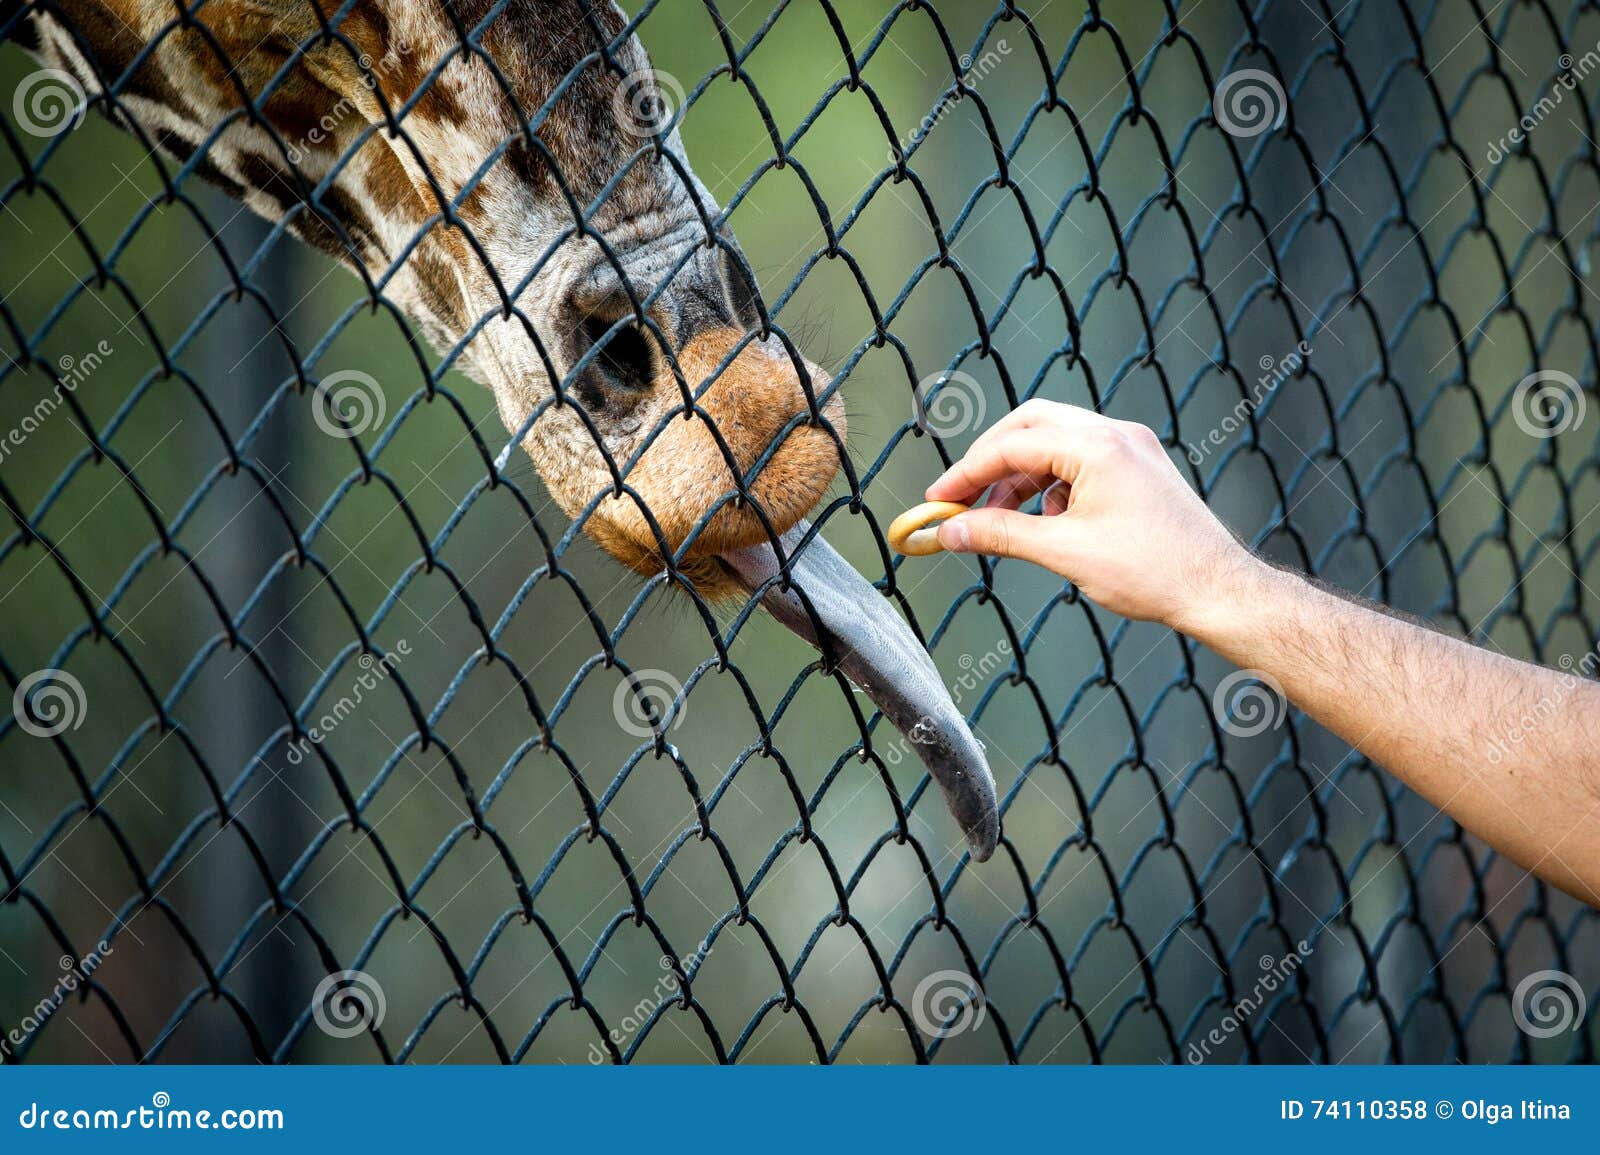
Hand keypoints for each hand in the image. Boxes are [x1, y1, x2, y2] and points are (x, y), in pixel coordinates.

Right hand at [926, 400, 1257, 632]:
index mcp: (1097, 445)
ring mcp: (1131, 447)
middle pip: (1030, 424)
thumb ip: (1001, 535)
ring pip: (1055, 441)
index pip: (1011, 445)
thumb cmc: (1153, 571)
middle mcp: (1115, 434)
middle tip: (961, 497)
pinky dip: (1051, 483)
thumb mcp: (1064, 552)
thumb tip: (951, 532)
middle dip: (990, 460)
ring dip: (1019, 474)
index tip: (938, 502)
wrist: (1218, 590)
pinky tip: (1046, 522)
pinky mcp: (1139, 467)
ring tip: (997, 518)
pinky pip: (1080, 460)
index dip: (966, 474)